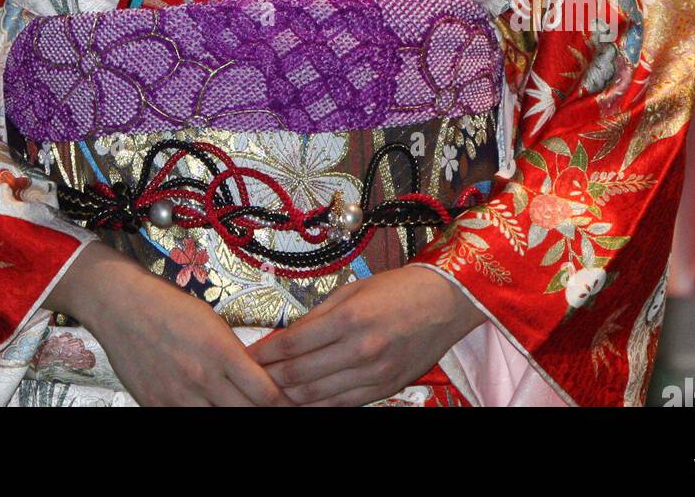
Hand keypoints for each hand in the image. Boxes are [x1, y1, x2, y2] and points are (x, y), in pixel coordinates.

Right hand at [48, 243, 293, 406]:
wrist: (121, 305)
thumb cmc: (170, 307)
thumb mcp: (213, 322)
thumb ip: (236, 355)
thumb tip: (261, 382)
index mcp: (221, 350)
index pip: (266, 395)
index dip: (283, 404)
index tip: (290, 404)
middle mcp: (202, 377)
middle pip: (248, 414)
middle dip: (262, 414)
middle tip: (268, 409)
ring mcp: (177, 396)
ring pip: (219, 422)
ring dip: (234, 416)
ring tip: (238, 407)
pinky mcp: (156, 406)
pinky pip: (187, 422)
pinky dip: (203, 417)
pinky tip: (209, 407)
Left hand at [245, 264, 484, 406]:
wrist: (444, 302)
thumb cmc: (399, 289)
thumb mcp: (352, 290)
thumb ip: (318, 314)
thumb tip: (287, 334)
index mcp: (349, 318)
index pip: (293, 343)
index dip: (265, 352)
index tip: (249, 353)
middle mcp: (360, 349)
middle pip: (300, 375)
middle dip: (271, 377)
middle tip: (253, 375)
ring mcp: (374, 373)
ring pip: (318, 396)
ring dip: (290, 396)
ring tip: (272, 391)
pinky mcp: (385, 387)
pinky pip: (343, 404)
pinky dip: (318, 405)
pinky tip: (303, 400)